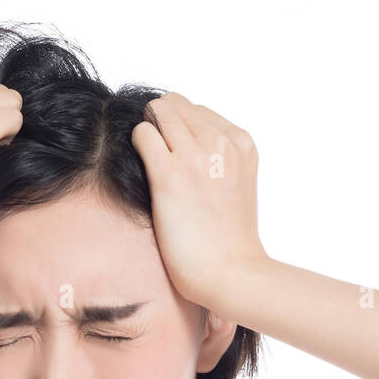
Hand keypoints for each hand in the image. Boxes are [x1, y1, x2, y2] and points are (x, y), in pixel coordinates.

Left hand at [131, 92, 266, 313]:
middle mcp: (221, 142)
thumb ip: (219, 159)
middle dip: (161, 123)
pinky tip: (142, 170)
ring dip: (148, 132)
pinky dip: (137, 144)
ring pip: (159, 112)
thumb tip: (186, 147)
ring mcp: (196, 156)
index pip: (199, 111)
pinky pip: (142, 134)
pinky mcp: (170, 175)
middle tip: (154, 154)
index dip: (179, 128)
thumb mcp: (237, 184)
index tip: (172, 150)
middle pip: (177, 105)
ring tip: (149, 165)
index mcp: (241, 143)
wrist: (231, 273)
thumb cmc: (229, 241)